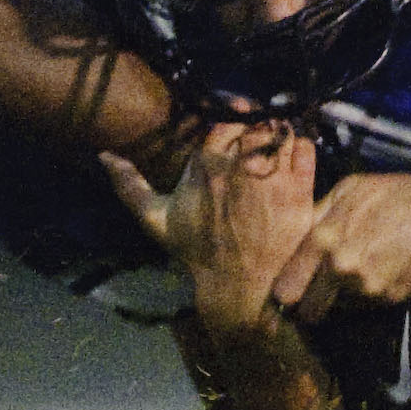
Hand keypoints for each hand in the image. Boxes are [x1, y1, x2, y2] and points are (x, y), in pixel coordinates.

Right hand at [110, 122, 316, 335]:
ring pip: (282, 132)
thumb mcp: (155, 220)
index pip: (226, 123)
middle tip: (259, 141)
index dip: (233, 124)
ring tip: (278, 146)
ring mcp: (272, 179)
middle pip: (256, 124)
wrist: (236, 286)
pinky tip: (294, 158)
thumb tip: (104, 156)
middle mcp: (239, 167)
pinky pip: (306, 151)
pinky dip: (302, 147)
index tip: (235, 133)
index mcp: (207, 165)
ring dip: (281, 135)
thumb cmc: (196, 251)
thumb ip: (129, 186)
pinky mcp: (299, 194)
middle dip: (258, 128)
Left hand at [271, 165, 410, 321]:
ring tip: (352, 278)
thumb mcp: (350, 191)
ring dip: (339, 302)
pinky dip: (366, 298)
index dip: (283, 292)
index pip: (285, 286)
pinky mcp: (391, 300)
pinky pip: (366, 307)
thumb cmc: (400, 195)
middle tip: (311, 298)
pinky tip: (378, 274)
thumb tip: (294, 235)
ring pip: (337, 311)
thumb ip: (318, 215)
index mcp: (323, 238)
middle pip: (306, 311)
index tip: (286, 293)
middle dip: (306, 307)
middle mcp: (340, 269)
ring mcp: (367, 288)